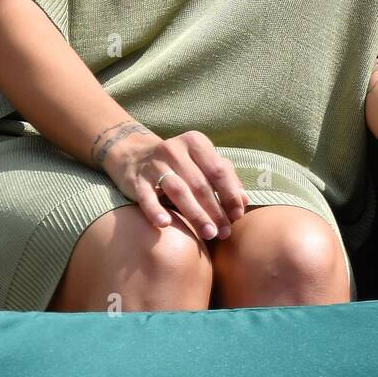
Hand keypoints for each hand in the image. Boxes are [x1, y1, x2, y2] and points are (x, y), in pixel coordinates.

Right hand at [94, 122, 249, 239]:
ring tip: (208, 234)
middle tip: (224, 232)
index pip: (219, 170)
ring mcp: (154, 164)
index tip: (238, 215)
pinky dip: (156, 210)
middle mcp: (175, 149)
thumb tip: (244, 201)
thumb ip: (224, 177)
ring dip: (195, 214)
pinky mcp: (137, 180)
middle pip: (200, 183)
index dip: (230, 194)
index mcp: (196, 142)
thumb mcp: (201, 161)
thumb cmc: (178, 162)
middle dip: (215, 210)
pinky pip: (147, 196)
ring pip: (178, 190)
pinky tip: (165, 224)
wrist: (133, 154)